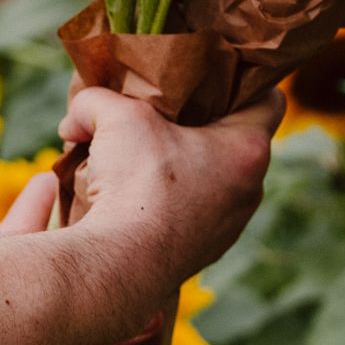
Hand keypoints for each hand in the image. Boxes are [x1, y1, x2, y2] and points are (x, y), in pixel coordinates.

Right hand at [57, 87, 280, 322]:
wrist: (119, 267)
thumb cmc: (134, 183)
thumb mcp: (116, 118)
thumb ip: (97, 100)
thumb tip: (74, 118)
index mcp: (248, 151)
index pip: (269, 101)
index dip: (244, 82)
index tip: (215, 77)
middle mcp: (250, 191)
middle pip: (236, 142)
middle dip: (201, 125)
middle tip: (168, 111)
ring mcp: (228, 227)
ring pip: (213, 182)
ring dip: (182, 167)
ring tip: (141, 156)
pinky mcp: (202, 253)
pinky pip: (193, 215)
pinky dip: (170, 202)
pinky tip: (135, 197)